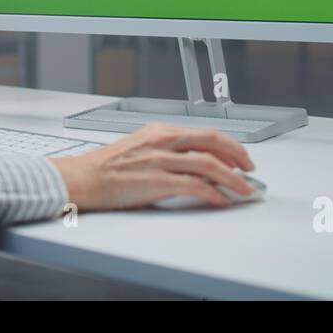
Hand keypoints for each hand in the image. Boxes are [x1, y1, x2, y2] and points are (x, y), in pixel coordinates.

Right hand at [49, 123, 254, 210]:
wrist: (83, 178)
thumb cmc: (106, 168)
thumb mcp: (139, 148)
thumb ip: (165, 151)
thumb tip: (191, 165)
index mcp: (159, 131)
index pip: (204, 132)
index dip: (228, 145)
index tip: (239, 156)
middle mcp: (163, 141)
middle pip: (212, 142)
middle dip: (238, 156)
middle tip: (249, 170)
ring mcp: (161, 160)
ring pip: (209, 164)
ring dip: (232, 178)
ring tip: (243, 189)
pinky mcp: (158, 181)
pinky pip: (196, 186)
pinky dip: (213, 194)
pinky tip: (221, 201)